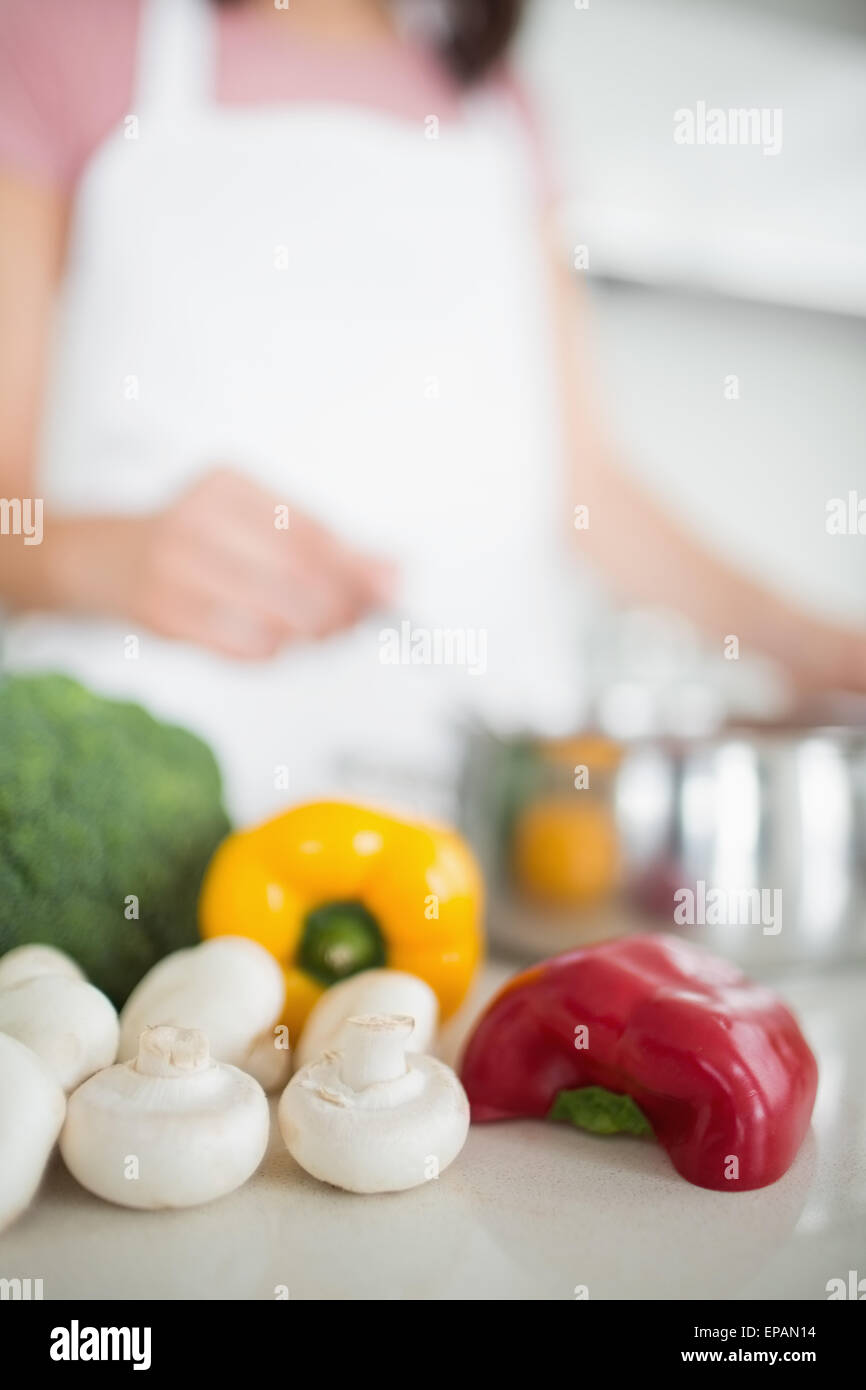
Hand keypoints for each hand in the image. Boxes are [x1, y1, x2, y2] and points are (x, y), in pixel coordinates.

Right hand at [49, 469, 395, 658]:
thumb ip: (327, 548)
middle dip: (338, 607)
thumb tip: (395, 573)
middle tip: (353, 622)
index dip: (356, 570)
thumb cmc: (191, 544)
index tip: (386, 592)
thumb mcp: (254, 525)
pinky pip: (238, 645)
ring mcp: (174, 567)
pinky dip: (268, 652)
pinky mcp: (161, 614)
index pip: (312, 532)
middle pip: (296, 573)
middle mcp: (197, 519)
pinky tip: (272, 644)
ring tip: (315, 634)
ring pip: (272, 614)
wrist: (101, 561)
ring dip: (307, 635)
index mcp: (228, 486)